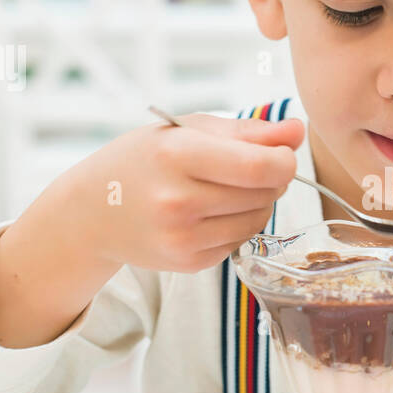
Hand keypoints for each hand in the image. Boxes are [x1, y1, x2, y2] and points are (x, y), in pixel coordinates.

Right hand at [61, 111, 304, 273]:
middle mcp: (177, 200)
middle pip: (266, 193)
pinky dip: (237, 225)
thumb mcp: (189, 130)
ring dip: (258, 203)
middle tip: (245, 169)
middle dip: (271, 179)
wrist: (93, 210)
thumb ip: (249, 131)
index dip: (284, 160)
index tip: (279, 154)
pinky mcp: (189, 262)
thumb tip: (299, 132)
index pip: (260, 166)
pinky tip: (209, 213)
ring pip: (258, 219)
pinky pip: (240, 241)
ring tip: (226, 189)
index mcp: (177, 155)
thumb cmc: (146, 160)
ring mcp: (182, 237)